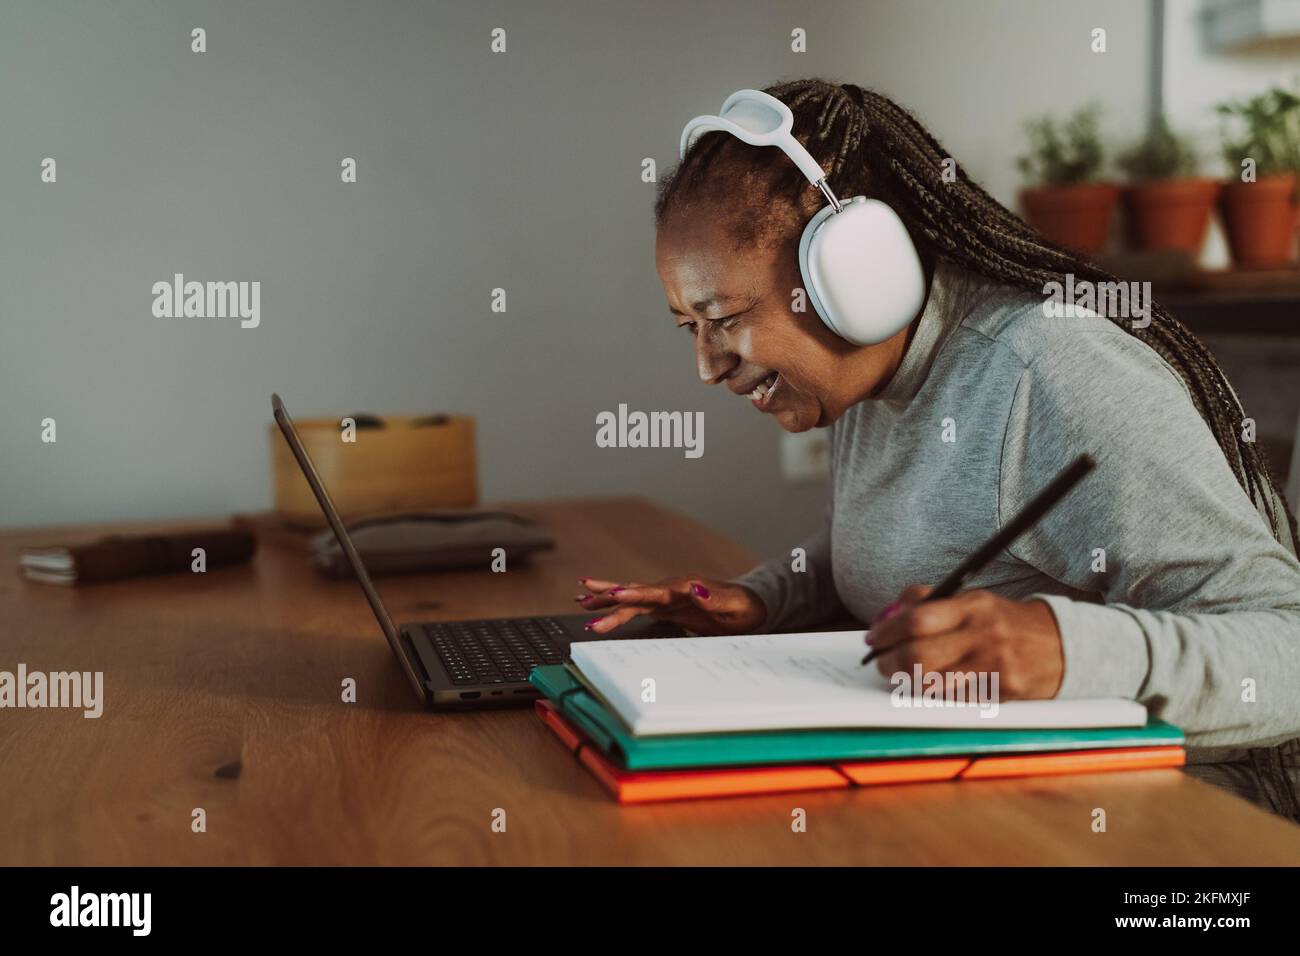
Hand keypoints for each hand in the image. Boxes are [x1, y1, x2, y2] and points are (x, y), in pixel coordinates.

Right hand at [576, 575, 766, 635]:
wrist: (750, 605)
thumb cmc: (745, 607)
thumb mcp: (735, 606)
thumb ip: (714, 598)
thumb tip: (696, 588)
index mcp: (685, 588)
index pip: (656, 591)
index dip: (636, 592)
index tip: (617, 593)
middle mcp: (671, 589)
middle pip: (635, 592)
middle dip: (610, 597)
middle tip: (585, 602)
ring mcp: (665, 597)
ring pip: (630, 597)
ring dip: (606, 600)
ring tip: (580, 600)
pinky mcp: (664, 607)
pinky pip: (636, 606)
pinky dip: (617, 607)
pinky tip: (601, 607)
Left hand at [867, 584, 1063, 699]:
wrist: (1062, 644)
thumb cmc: (1005, 622)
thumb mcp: (973, 600)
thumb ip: (931, 601)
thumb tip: (890, 613)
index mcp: (974, 607)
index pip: (917, 619)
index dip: (887, 632)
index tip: (874, 638)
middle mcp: (984, 635)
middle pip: (919, 656)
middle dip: (890, 662)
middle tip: (881, 663)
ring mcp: (996, 666)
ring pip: (933, 684)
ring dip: (908, 682)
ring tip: (902, 676)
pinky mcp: (1005, 692)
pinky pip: (956, 699)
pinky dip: (937, 694)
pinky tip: (933, 687)